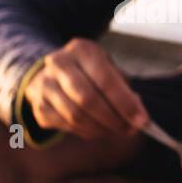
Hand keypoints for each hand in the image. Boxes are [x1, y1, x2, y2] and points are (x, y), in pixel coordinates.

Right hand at [24, 38, 149, 138]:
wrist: (55, 71)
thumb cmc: (91, 71)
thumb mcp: (108, 68)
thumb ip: (124, 89)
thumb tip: (137, 115)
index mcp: (81, 50)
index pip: (105, 80)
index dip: (125, 103)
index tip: (142, 121)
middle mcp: (59, 63)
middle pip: (87, 99)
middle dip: (113, 119)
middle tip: (130, 130)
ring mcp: (44, 84)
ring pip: (75, 116)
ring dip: (101, 129)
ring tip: (116, 131)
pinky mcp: (39, 105)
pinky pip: (66, 126)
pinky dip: (86, 132)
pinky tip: (97, 130)